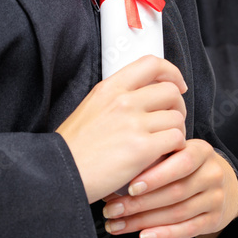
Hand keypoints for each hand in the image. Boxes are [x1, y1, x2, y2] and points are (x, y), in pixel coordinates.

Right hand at [56, 56, 187, 203]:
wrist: (59, 173)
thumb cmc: (74, 148)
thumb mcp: (90, 108)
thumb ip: (116, 98)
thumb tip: (143, 95)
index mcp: (109, 89)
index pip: (151, 64)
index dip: (172, 73)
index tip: (177, 84)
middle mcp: (123, 101)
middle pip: (171, 92)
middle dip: (178, 107)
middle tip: (171, 122)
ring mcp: (133, 123)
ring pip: (176, 118)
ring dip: (176, 132)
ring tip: (164, 145)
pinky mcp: (142, 147)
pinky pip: (176, 140)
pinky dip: (175, 149)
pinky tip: (162, 156)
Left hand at [101, 139, 237, 237]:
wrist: (224, 184)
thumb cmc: (189, 167)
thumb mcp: (178, 153)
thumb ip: (156, 157)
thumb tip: (117, 174)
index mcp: (202, 151)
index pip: (182, 162)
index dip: (156, 176)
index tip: (130, 187)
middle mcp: (212, 173)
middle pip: (176, 191)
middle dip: (140, 202)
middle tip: (112, 209)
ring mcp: (216, 197)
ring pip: (179, 212)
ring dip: (144, 221)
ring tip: (117, 224)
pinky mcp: (215, 219)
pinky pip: (188, 230)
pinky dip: (164, 235)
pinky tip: (144, 237)